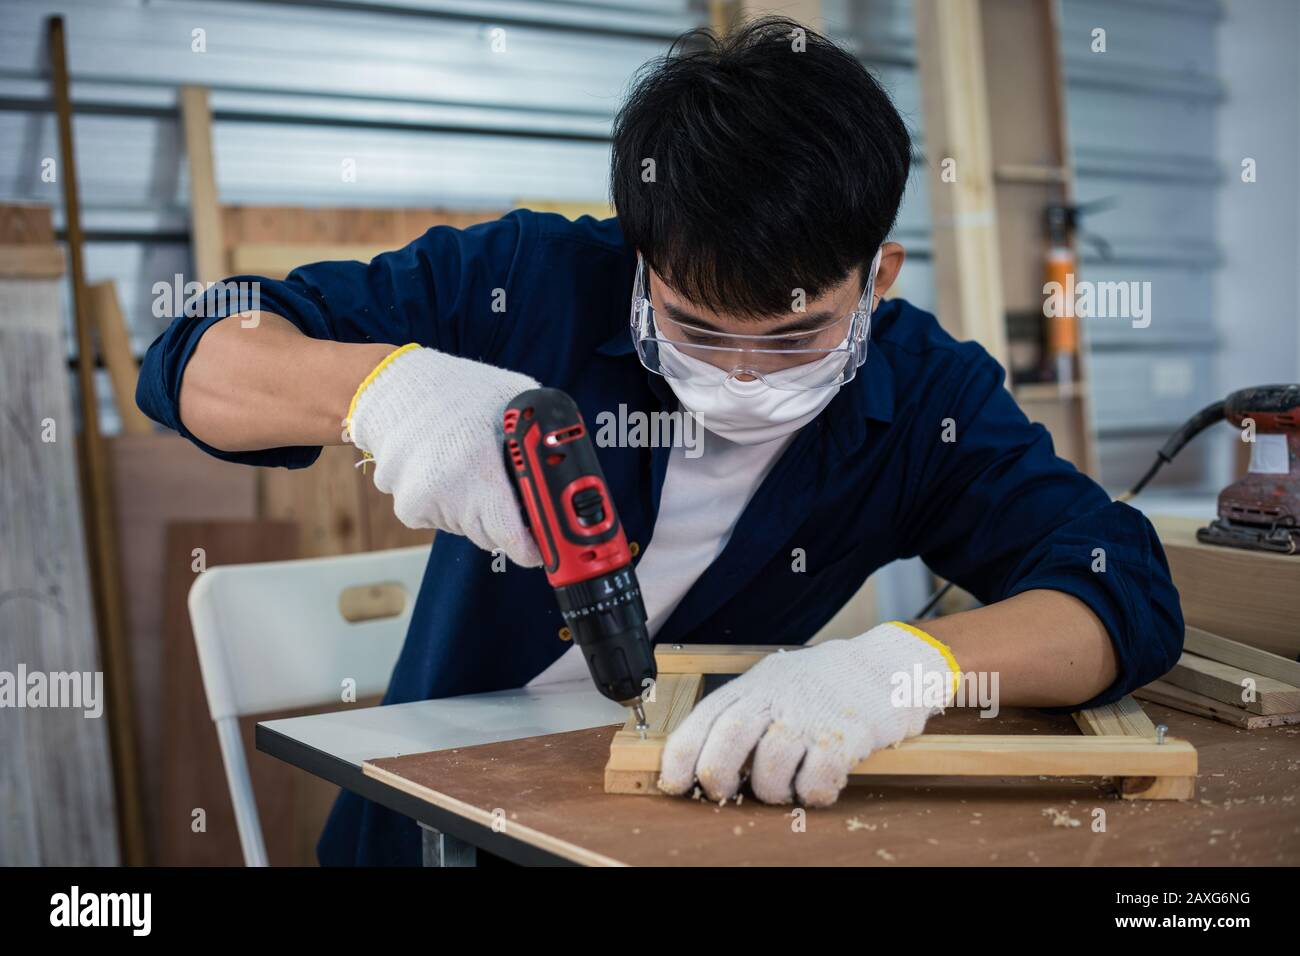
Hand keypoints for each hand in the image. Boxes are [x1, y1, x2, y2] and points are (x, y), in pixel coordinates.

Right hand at [347, 345, 541, 566]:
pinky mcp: (407, 509)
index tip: (542, 548)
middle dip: (505, 522)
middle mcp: (447, 490)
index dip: (531, 547)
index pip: (510, 536)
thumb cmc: (456, 391)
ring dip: (476, 511)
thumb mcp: (512, 399)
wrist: (393, 387)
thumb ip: (538, 433)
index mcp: (477, 467)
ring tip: (470, 468)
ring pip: (467, 529)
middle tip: (509, 494)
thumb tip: (565, 463)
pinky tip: (447, 472)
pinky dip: (450, 505)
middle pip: (491, 537)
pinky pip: (443, 521)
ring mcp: (423, 502)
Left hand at [658, 622, 958, 805]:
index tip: (672, 783)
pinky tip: (818, 786)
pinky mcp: (844, 736)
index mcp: (754, 685)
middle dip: (717, 777)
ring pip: (770, 768)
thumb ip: (744, 714)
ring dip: (770, 791)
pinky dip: (811, 794)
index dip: (682, 755)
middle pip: (729, 740)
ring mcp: (811, 716)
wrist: (886, 664)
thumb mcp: (774, 685)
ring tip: (783, 788)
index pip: (705, 718)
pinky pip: (815, 780)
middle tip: (723, 793)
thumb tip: (703, 760)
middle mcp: (778, 698)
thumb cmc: (824, 684)